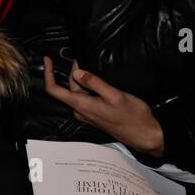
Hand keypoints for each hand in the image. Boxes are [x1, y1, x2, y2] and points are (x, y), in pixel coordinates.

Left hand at [43, 56, 163, 156]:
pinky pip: (86, 98)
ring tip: (90, 67)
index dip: (48, 73)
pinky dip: (87, 87)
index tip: (47, 59)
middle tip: (82, 58)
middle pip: (68, 87)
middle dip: (73, 72)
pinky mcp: (96, 116)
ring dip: (81, 79)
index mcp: (81, 105)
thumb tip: (77, 72)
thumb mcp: (114, 95)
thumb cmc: (133, 117)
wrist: (146, 136)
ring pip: (78, 92)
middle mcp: (80, 111)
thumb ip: (94, 83)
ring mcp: (88, 114)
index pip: (54, 89)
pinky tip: (97, 82)